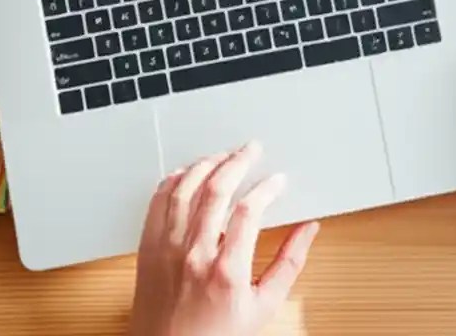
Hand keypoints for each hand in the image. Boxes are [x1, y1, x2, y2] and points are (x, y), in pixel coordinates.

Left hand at [128, 142, 319, 335]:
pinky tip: (186, 173)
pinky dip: (172, 181)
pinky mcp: (148, 248)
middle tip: (251, 149)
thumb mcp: (264, 306)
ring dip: (205, 165)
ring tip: (222, 155)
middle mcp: (193, 254)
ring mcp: (166, 249)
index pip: (249, 210)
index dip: (267, 188)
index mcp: (226, 270)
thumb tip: (308, 231)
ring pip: (184, 189)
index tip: (278, 181)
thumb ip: (289, 263)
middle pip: (216, 189)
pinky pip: (157, 203)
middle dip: (237, 161)